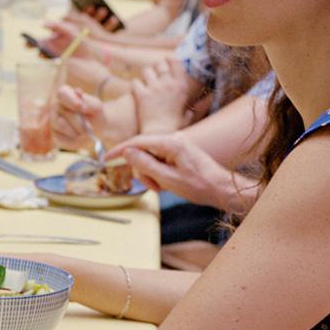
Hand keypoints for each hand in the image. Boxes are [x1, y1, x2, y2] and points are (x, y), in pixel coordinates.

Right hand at [52, 84, 104, 149]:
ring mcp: (53, 122)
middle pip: (64, 112)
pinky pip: (63, 139)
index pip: (62, 93)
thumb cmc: (94, 114)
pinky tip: (80, 137)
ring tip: (85, 131)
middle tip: (90, 127)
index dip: (70, 99)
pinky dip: (75, 140)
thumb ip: (88, 103)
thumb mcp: (96, 106)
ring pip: (62, 126)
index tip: (80, 106)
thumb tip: (80, 104)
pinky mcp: (55, 136)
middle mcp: (55, 106)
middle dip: (80, 121)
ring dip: (78, 131)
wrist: (96, 129)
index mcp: (64, 94)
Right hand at [110, 130, 238, 209]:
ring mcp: (177, 146)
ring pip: (151, 158)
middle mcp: (173, 140)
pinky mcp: (179, 154)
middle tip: (154, 187)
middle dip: (144, 171)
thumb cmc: (200, 186)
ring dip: (152, 175)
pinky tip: (168, 184)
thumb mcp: (168, 179)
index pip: (138, 142)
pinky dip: (159, 174)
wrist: (222, 189)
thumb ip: (146, 164)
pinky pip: (161, 161)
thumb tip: (127, 152)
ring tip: (164, 188)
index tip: (106, 159)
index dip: (120, 150)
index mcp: (171, 143)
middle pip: (144, 151)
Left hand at [131, 64, 192, 133]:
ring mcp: (154, 88)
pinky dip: (135, 85)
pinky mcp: (141, 95)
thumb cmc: (174, 126)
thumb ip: (195, 107)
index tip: (166, 61)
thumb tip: (203, 103)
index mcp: (181, 86)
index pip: (175, 62)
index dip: (169, 60)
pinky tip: (137, 91)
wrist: (159, 135)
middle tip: (154, 74)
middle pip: (159, 64)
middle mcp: (168, 84)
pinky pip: (135, 82)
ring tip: (145, 82)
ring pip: (146, 70)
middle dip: (156, 67)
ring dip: (145, 75)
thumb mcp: (188, 115)